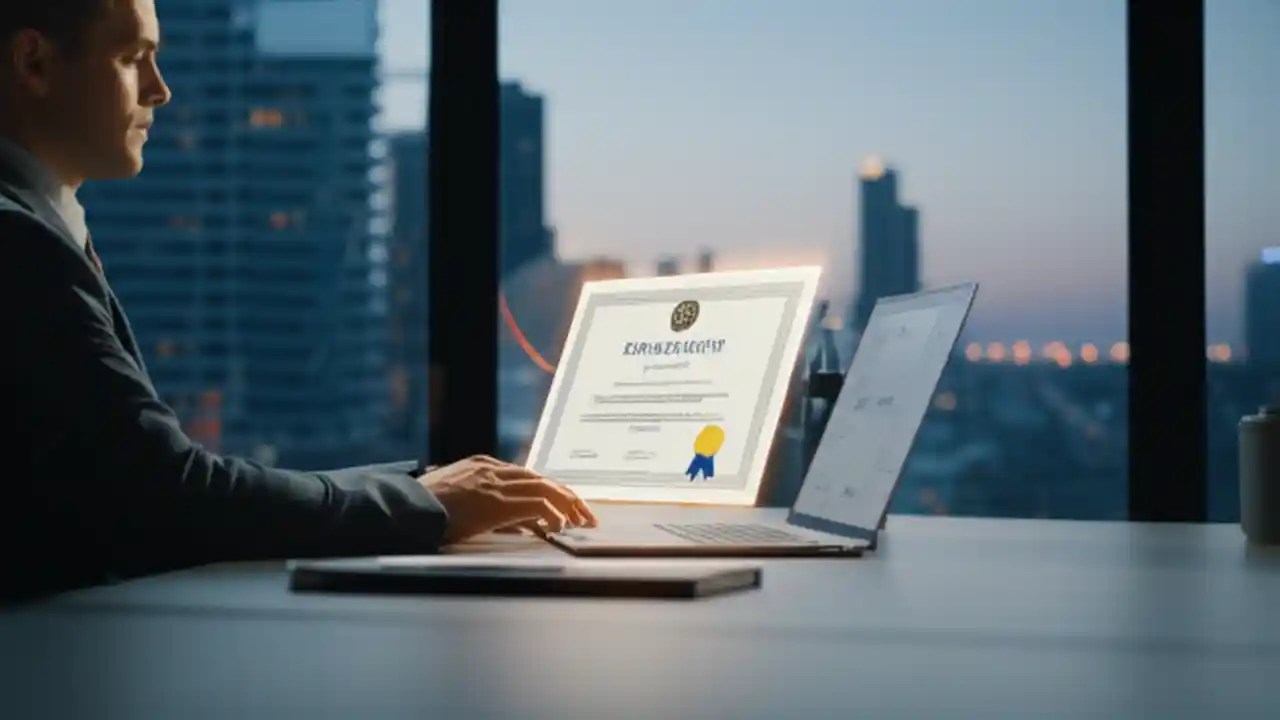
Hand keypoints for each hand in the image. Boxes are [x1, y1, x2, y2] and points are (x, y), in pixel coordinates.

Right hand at [418, 455, 597, 543]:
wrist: (404, 510)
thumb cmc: (424, 510)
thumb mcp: (457, 499)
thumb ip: (485, 504)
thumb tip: (517, 522)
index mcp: (482, 465)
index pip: (527, 475)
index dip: (550, 491)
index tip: (566, 505)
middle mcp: (491, 469)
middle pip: (540, 478)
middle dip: (566, 496)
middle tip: (585, 514)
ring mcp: (493, 483)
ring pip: (543, 487)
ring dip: (566, 504)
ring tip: (581, 521)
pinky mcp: (495, 501)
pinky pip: (535, 504)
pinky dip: (552, 514)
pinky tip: (559, 527)